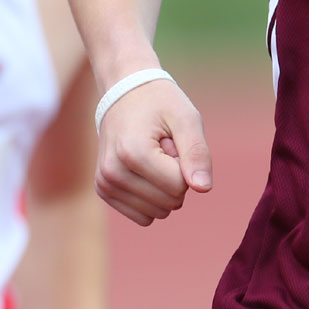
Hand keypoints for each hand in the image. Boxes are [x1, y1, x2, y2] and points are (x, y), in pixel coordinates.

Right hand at [96, 78, 209, 226]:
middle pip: (170, 202)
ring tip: (152, 155)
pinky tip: (143, 169)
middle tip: (162, 147)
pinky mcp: (104, 191)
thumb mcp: (186, 118)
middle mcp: (113, 173)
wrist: (124, 92)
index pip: (179, 186)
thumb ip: (197, 153)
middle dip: (176, 177)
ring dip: (163, 187)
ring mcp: (105, 184)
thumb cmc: (160, 103)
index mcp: (132, 153)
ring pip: (157, 213)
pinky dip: (151, 197)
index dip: (185, 164)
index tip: (172, 141)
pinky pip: (143, 216)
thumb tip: (204, 188)